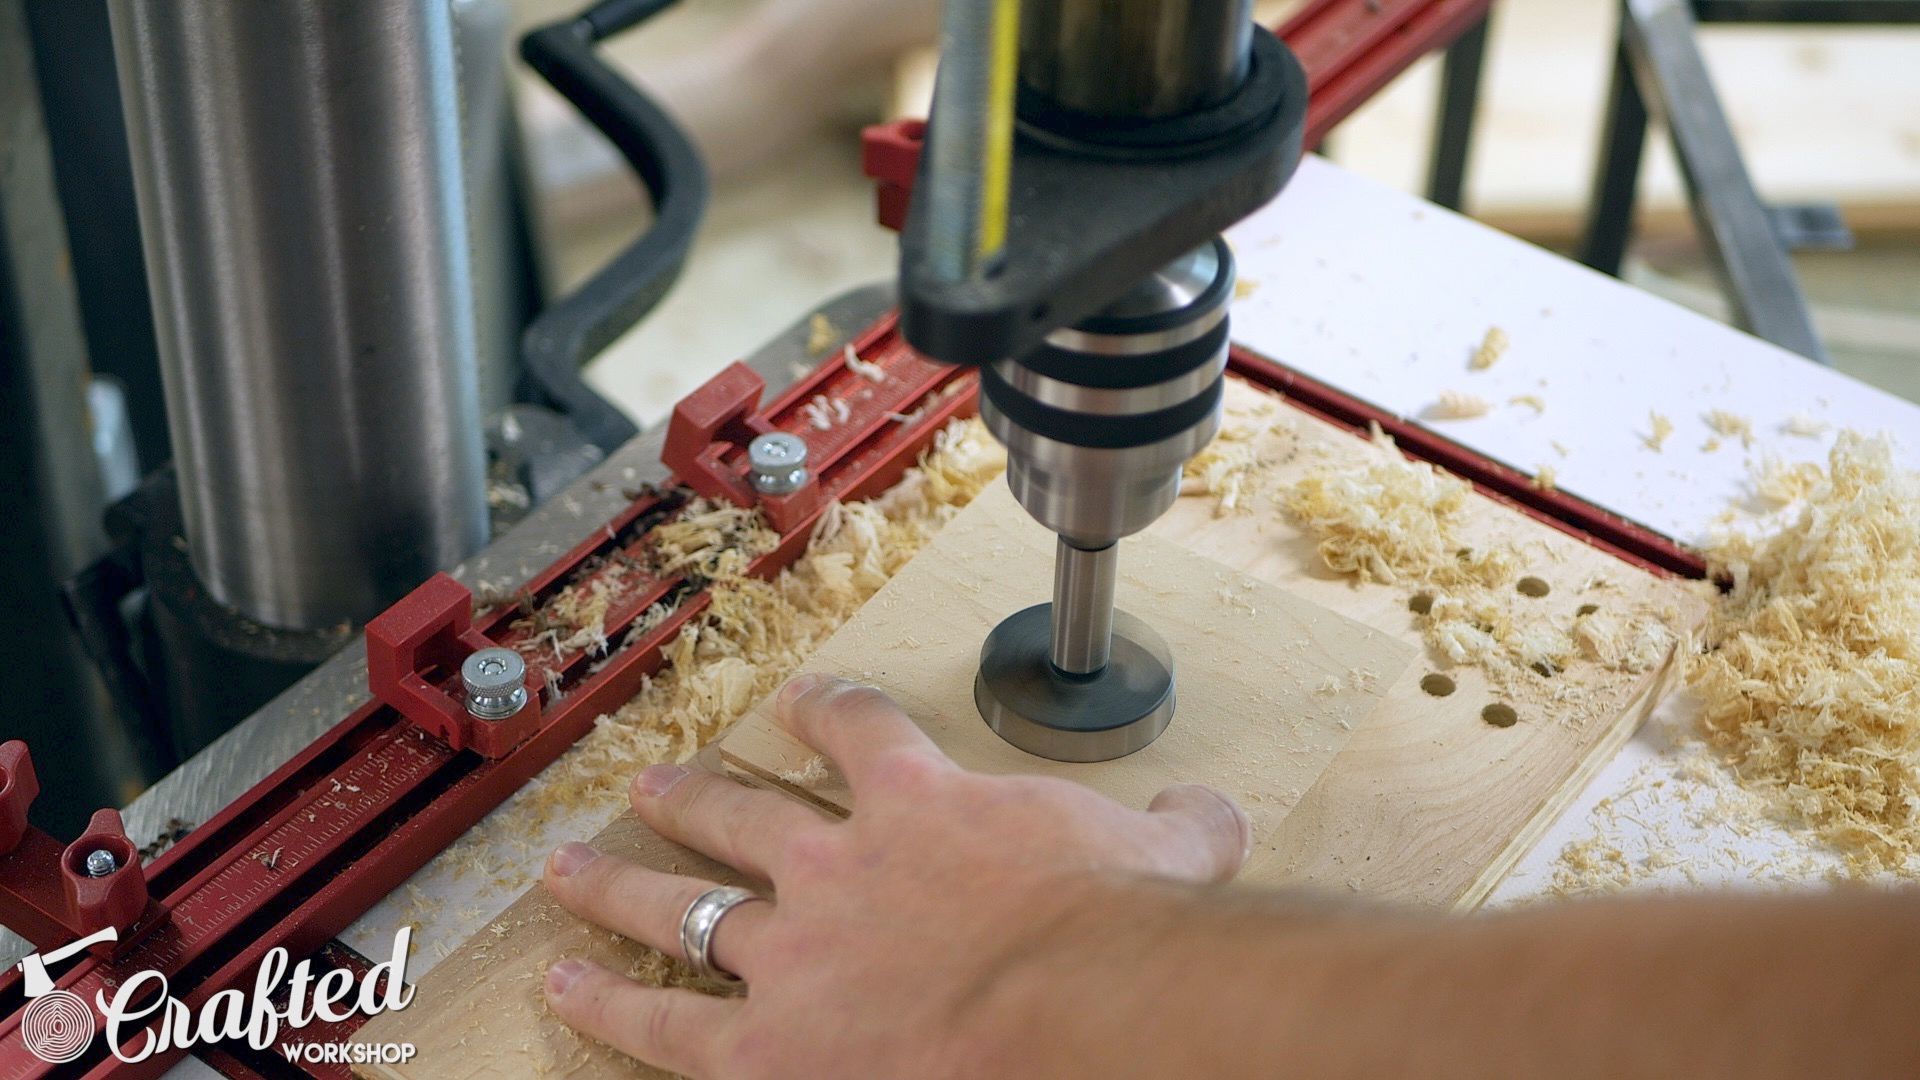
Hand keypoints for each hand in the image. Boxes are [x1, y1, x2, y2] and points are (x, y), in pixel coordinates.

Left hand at [539, 673, 1250, 1077]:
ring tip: (568, 870)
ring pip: (682, 901)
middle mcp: (841, 866)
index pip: (861, 733)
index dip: (826, 710)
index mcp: (927, 809)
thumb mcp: (1171, 857)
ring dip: (621, 884)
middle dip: (692, 798)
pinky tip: (565, 984)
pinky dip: (608, 1001)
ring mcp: (793, 951)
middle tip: (651, 783)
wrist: (1079, 1011)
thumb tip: (1214, 816)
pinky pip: (665, 1021)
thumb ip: (1181, 828)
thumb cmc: (1120, 939)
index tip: (802, 700)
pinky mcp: (767, 1046)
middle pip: (742, 815)